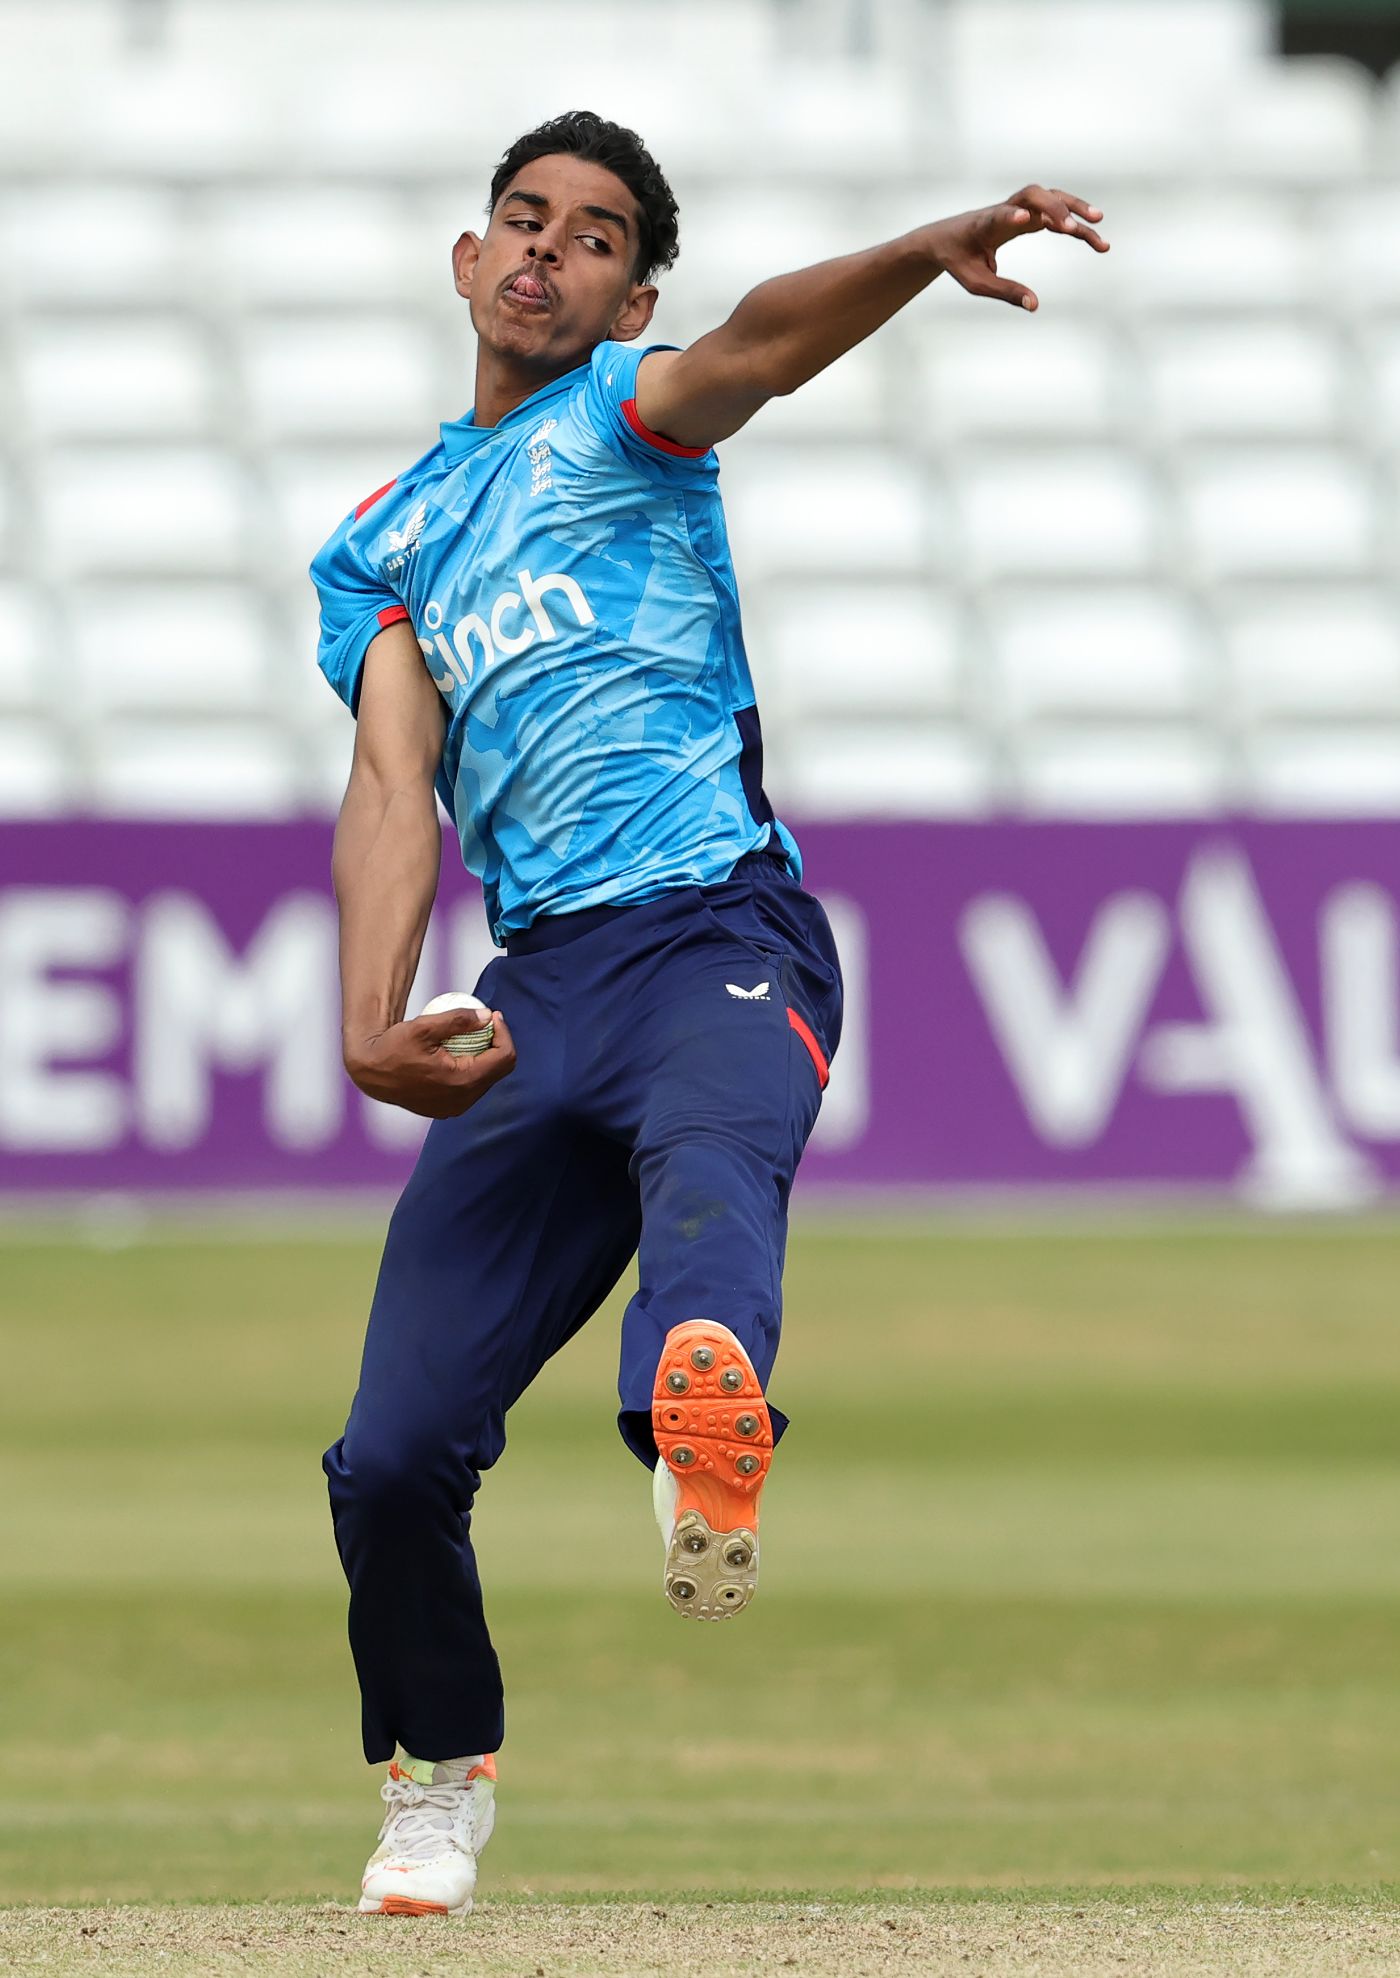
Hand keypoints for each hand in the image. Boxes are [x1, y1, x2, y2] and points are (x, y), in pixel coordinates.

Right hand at [344, 1005, 517, 1118]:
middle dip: (498, 1044)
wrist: (370, 1073)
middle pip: (498, 1070)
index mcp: (461, 1081)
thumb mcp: (424, 1027)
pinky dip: (472, 1068)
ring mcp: (454, 1108)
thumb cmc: (393, 1047)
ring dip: (486, 1057)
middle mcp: (462, 1100)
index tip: (493, 1015)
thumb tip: (487, 1017)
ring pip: (486, 1080)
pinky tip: (461, 1051)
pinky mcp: (446, 1109)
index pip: (504, 1058)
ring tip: (475, 1035)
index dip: (504, 1034)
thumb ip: (458, 1020)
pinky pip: (471, 1088)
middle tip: (486, 1022)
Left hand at [925, 185, 1108, 311]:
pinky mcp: (1029, 214)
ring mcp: (1019, 209)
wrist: (947, 239)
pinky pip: (1055, 213)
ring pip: (1050, 198)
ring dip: (1074, 207)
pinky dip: (1074, 221)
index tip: (1022, 220)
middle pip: (1033, 195)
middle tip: (1072, 229)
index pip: (1000, 215)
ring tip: (1099, 222)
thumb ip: (1004, 292)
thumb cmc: (960, 261)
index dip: (1010, 216)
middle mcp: (1005, 210)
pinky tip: (1093, 236)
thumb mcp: (976, 283)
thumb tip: (1034, 306)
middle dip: (1054, 208)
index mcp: (985, 225)